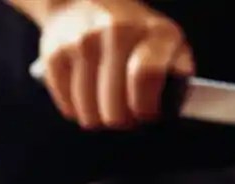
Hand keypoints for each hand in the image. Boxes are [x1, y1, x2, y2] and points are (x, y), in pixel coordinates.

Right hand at [35, 0, 193, 129]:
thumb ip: (176, 72)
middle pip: (116, 108)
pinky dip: (77, 110)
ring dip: (99, 118)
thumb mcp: (164, 42)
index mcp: (155, 31)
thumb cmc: (132, 33)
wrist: (81, 1)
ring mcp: (83, 42)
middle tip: (125, 114)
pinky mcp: (55, 55)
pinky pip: (69, 107)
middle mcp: (118, 31)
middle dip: (122, 120)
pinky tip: (85, 95)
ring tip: (105, 105)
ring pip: (90, 114)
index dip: (145, 108)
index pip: (146, 76)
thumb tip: (179, 107)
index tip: (145, 116)